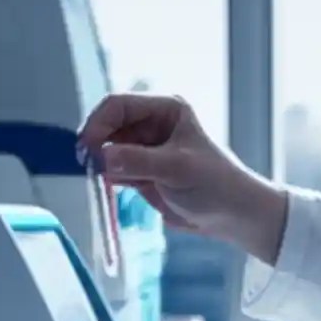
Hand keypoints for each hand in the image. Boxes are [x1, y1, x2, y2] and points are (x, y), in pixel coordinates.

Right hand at [77, 93, 287, 263]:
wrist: (232, 216)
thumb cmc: (216, 184)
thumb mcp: (178, 168)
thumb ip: (139, 161)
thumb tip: (103, 157)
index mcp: (165, 109)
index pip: (119, 105)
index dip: (99, 122)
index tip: (88, 147)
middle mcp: (152, 124)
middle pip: (109, 125)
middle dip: (96, 142)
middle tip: (87, 164)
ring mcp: (144, 149)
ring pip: (107, 147)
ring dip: (99, 161)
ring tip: (97, 177)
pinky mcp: (140, 171)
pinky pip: (113, 168)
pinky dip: (106, 176)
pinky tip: (108, 186)